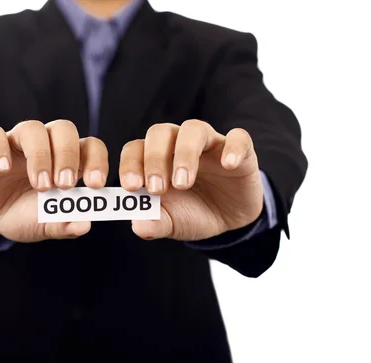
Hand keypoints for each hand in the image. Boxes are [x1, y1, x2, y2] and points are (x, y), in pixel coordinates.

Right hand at [0, 120, 108, 241]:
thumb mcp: (45, 226)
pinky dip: (0, 149)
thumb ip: (64, 225)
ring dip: (40, 156)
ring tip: (40, 185)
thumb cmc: (22, 214)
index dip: (97, 160)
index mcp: (67, 160)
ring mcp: (16, 142)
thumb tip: (85, 225)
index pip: (90, 147)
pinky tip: (4, 169)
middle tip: (65, 184)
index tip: (96, 184)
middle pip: (64, 129)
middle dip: (68, 156)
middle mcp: (45, 145)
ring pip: (33, 129)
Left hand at [119, 120, 263, 240]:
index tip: (131, 187)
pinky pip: (238, 138)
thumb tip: (137, 225)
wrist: (228, 221)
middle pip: (160, 132)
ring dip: (185, 154)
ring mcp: (209, 144)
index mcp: (155, 158)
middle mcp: (178, 144)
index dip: (129, 164)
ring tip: (183, 183)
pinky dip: (233, 147)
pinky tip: (228, 165)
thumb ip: (154, 223)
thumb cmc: (192, 214)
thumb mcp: (172, 223)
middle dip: (154, 159)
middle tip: (157, 189)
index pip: (135, 149)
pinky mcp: (240, 151)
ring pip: (193, 129)